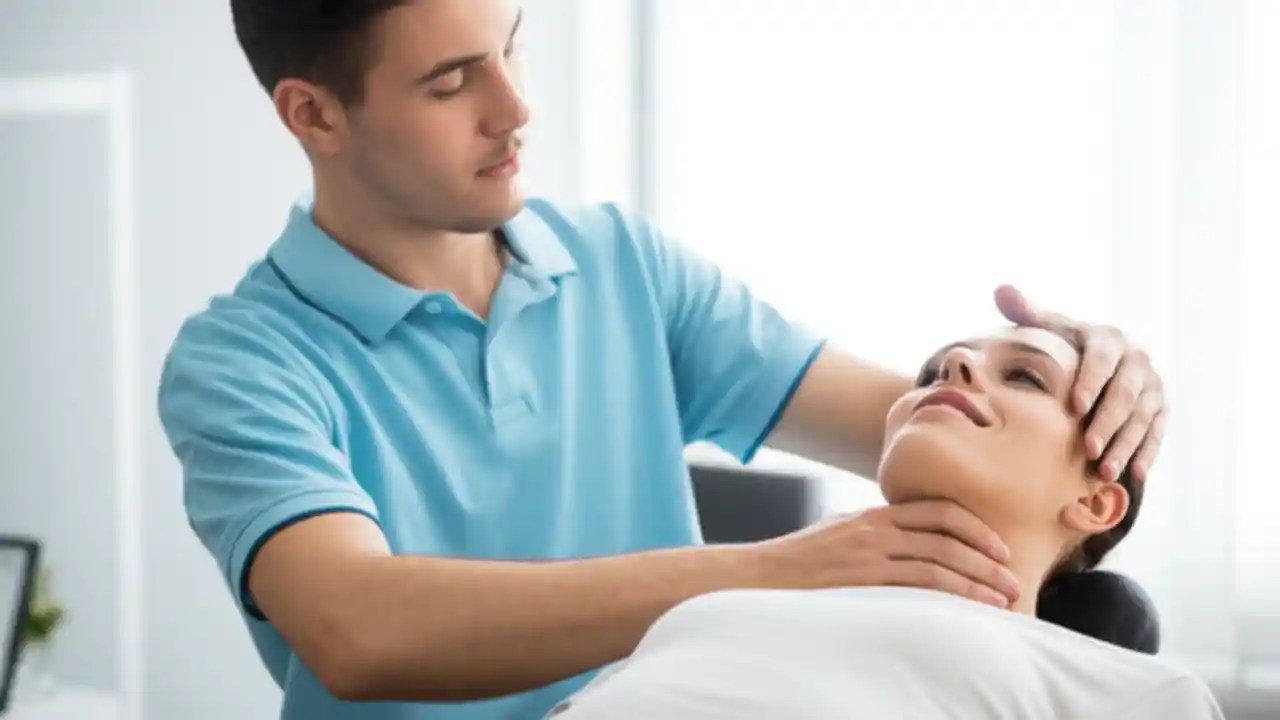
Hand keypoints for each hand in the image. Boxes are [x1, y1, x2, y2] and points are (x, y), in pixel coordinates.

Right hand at [752, 500, 1020, 607]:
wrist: (757, 577)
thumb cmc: (799, 564)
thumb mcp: (840, 536)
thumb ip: (876, 535)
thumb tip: (913, 547)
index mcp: (873, 515)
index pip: (938, 510)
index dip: (976, 527)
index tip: (1000, 549)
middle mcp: (875, 528)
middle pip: (947, 535)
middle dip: (988, 558)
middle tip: (1014, 579)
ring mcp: (868, 554)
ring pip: (939, 562)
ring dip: (978, 582)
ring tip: (1003, 600)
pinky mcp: (861, 580)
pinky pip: (917, 585)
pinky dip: (950, 596)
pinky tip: (967, 610)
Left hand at [994, 284, 1164, 481]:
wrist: (1102, 358)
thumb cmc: (1066, 344)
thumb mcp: (1051, 327)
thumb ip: (1028, 312)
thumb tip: (1001, 289)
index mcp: (1109, 339)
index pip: (1103, 360)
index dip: (1090, 382)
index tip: (1074, 406)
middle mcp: (1137, 360)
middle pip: (1125, 395)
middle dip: (1107, 423)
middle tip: (1086, 449)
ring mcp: (1153, 386)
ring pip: (1142, 418)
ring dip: (1125, 446)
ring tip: (1103, 471)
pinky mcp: (1161, 408)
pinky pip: (1158, 432)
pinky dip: (1147, 454)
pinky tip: (1134, 476)